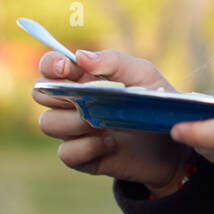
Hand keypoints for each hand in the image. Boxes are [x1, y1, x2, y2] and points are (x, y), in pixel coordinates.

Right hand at [32, 48, 194, 189]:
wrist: (174, 144)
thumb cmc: (155, 102)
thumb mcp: (143, 75)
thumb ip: (113, 61)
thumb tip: (80, 56)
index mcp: (83, 78)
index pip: (51, 67)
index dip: (50, 64)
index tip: (64, 68)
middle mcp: (72, 103)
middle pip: (39, 93)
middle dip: (54, 94)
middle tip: (82, 98)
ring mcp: (75, 131)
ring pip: (48, 123)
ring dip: (74, 122)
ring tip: (104, 123)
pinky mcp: (83, 157)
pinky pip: (66, 153)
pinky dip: (86, 147)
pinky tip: (110, 143)